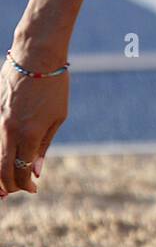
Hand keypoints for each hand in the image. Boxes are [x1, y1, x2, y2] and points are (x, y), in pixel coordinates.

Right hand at [0, 49, 68, 195]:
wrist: (36, 55)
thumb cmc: (53, 84)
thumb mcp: (58, 117)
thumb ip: (44, 145)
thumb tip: (36, 171)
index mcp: (29, 133)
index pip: (21, 170)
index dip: (25, 184)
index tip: (33, 188)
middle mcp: (9, 130)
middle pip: (2, 169)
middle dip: (8, 185)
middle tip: (16, 191)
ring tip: (4, 186)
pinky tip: (2, 159)